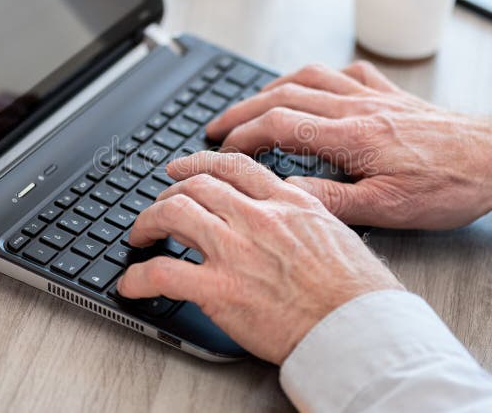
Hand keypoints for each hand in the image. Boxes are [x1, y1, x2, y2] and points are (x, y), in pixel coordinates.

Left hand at [117, 151, 403, 363]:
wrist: (359, 328)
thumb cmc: (357, 291)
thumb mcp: (336, 232)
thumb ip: (303, 216)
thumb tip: (287, 215)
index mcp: (288, 203)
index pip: (234, 167)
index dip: (200, 163)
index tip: (184, 168)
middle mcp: (258, 218)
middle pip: (196, 185)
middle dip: (169, 191)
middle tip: (158, 204)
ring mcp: (237, 251)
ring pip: (174, 214)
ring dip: (148, 221)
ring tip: (140, 233)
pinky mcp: (220, 290)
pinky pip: (163, 273)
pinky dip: (139, 277)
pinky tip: (131, 284)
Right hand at [206, 62, 491, 229]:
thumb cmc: (451, 186)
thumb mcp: (390, 209)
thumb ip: (332, 200)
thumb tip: (283, 193)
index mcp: (352, 136)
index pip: (278, 125)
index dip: (241, 137)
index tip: (220, 151)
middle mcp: (357, 107)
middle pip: (283, 95)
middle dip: (241, 110)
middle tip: (216, 126)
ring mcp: (374, 95)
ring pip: (308, 77)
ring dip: (271, 88)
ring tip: (250, 105)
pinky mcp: (391, 93)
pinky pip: (345, 72)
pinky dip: (318, 76)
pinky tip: (313, 85)